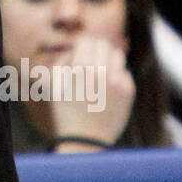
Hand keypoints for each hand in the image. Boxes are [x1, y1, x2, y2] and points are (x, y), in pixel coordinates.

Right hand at [24, 35, 134, 149]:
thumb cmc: (65, 112)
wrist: (84, 141)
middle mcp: (102, 72)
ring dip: (108, 60)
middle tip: (89, 63)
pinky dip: (116, 77)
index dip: (81, 46)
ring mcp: (118, 82)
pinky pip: (124, 73)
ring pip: (117, 55)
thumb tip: (75, 49)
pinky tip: (107, 90)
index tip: (79, 54)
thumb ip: (62, 61)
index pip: (87, 41)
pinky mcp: (128, 92)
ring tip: (99, 74)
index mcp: (81, 68)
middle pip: (104, 45)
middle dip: (95, 51)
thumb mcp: (53, 84)